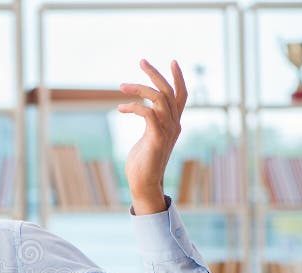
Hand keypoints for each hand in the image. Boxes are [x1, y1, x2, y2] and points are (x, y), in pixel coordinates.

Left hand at [118, 59, 187, 214]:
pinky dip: (134, 107)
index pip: (181, 96)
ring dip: (139, 88)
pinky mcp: (156, 138)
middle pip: (169, 92)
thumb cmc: (143, 162)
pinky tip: (120, 108)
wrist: (143, 183)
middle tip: (141, 61)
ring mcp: (166, 131)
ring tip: (122, 85)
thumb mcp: (149, 137)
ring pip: (159, 99)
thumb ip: (152, 123)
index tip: (172, 61)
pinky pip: (148, 113)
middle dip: (155, 74)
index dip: (178, 78)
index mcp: (174, 123)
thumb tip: (147, 112)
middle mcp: (174, 125)